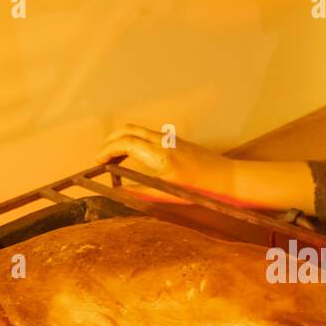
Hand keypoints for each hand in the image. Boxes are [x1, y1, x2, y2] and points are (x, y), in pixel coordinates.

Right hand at [95, 124, 229, 192]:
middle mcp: (163, 142)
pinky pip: (148, 134)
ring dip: (122, 138)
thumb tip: (121, 193)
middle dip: (111, 140)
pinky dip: (134, 139)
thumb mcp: (169, 194)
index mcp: (159, 155)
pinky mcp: (176, 140)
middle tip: (101, 156)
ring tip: (113, 156)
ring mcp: (170, 139)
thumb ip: (143, 192)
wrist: (228, 178)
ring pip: (138, 130)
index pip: (126, 143)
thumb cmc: (201, 189)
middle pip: (128, 130)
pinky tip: (133, 154)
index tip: (98, 160)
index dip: (108, 150)